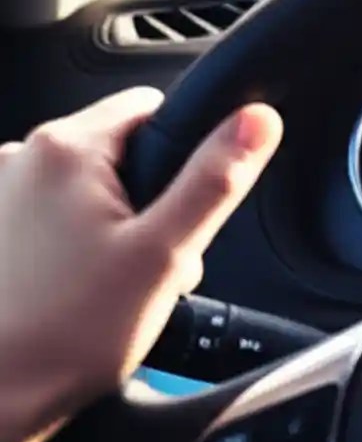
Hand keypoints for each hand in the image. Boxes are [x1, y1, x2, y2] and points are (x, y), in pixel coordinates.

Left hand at [0, 88, 281, 441]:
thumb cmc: (68, 333)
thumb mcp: (165, 253)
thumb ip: (215, 180)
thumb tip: (257, 120)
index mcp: (66, 149)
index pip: (153, 108)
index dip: (185, 156)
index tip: (181, 209)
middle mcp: (20, 158)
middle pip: (120, 150)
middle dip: (151, 199)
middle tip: (150, 260)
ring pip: (89, 185)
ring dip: (113, 222)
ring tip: (111, 281)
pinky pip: (56, 213)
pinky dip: (76, 241)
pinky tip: (78, 286)